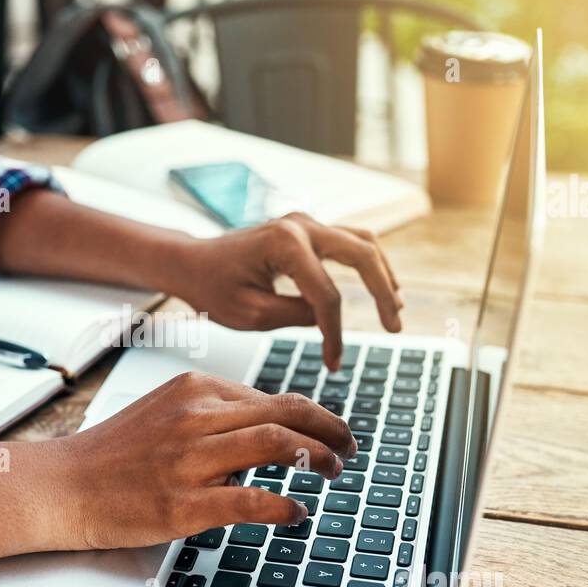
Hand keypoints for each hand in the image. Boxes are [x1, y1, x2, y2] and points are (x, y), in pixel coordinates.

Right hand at [55, 371, 357, 550]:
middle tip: (349, 451)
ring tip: (332, 474)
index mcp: (195, 392)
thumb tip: (269, 426)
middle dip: (330, 431)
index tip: (333, 432)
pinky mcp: (183, 504)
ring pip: (277, 446)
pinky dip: (285, 507)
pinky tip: (296, 514)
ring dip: (318, 460)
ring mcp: (191, 461)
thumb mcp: (164, 411)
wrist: (63, 485)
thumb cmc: (114, 454)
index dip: (315, 416)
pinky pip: (250, 500)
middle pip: (286, 414)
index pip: (273, 398)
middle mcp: (196, 419)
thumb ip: (214, 414)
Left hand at [166, 213, 402, 370]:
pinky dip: (370, 264)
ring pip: (362, 242)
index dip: (335, 333)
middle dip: (382, 292)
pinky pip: (350, 242)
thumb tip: (329, 319)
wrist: (191, 263)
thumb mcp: (249, 313)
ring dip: (383, 274)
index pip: (326, 294)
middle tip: (395, 327)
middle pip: (361, 254)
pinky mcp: (307, 230)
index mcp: (284, 243)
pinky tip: (383, 287)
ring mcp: (305, 223)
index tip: (333, 363)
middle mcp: (300, 224)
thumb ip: (295, 315)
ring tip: (396, 308)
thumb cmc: (212, 287)